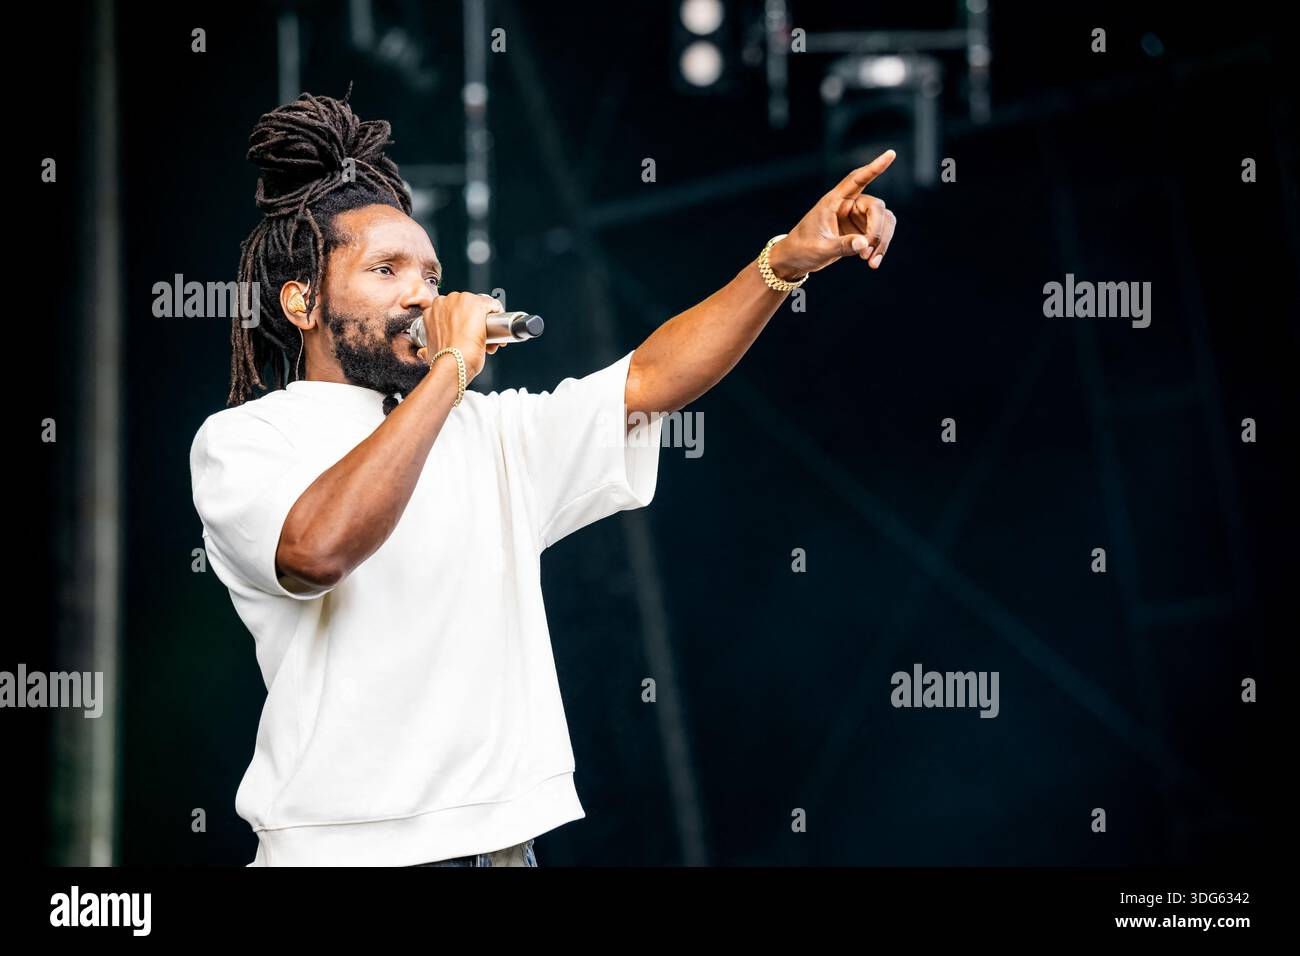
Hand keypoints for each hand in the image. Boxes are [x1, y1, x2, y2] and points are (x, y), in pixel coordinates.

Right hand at [414, 291, 502, 382]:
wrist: (453, 364)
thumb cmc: (443, 360)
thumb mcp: (429, 351)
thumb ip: (426, 349)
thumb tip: (423, 352)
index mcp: (432, 311)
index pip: (452, 311)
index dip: (462, 324)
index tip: (467, 335)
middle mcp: (444, 301)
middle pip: (467, 307)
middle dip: (475, 322)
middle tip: (480, 339)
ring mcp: (460, 300)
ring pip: (480, 306)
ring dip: (486, 321)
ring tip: (489, 339)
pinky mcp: (476, 303)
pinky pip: (492, 304)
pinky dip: (497, 315)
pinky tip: (499, 329)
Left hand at [768, 148, 897, 279]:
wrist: (796, 259)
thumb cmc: (802, 249)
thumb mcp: (820, 248)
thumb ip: (842, 246)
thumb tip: (865, 244)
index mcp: (834, 201)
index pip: (856, 179)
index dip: (874, 168)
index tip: (891, 154)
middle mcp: (848, 205)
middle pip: (876, 208)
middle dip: (877, 231)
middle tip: (867, 253)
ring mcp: (857, 217)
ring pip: (884, 221)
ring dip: (882, 241)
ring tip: (871, 262)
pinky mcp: (861, 230)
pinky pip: (880, 234)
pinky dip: (880, 247)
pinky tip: (872, 262)